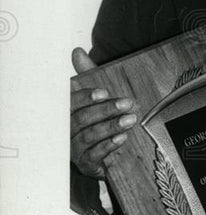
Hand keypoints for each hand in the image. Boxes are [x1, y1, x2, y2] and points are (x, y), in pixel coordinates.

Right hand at [70, 47, 136, 178]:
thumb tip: (76, 51)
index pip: (70, 103)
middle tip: (128, 103)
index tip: (104, 92)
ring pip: (88, 136)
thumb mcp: (94, 94)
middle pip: (81, 119)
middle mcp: (66, 130)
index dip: (85, 97)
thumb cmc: (97, 117)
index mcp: (66, 112)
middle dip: (105, 110)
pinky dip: (108, 146)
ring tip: (130, 119)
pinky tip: (121, 138)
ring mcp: (74, 148)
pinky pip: (93, 155)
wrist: (105, 151)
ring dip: (110, 126)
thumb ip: (87, 73)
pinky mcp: (85, 164)